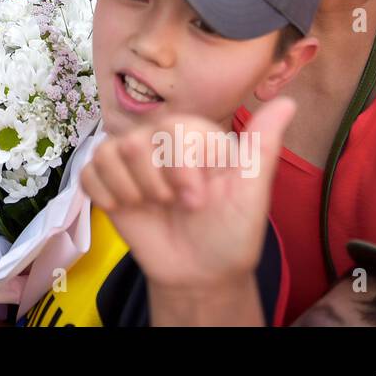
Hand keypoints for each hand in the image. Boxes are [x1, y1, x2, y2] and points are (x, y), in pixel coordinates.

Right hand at [79, 99, 293, 291]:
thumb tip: (287, 102)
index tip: (196, 200)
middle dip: (155, 184)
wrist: (199, 273)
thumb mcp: (251, 194)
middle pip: (135, 141)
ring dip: (132, 191)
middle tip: (175, 206)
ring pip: (108, 153)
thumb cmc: (230, 233)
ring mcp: (130, 159)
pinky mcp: (106, 180)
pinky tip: (126, 209)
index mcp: (194, 135)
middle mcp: (160, 139)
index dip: (180, 169)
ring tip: (153, 206)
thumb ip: (263, 147)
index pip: (172, 130)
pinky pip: (88, 173)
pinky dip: (105, 195)